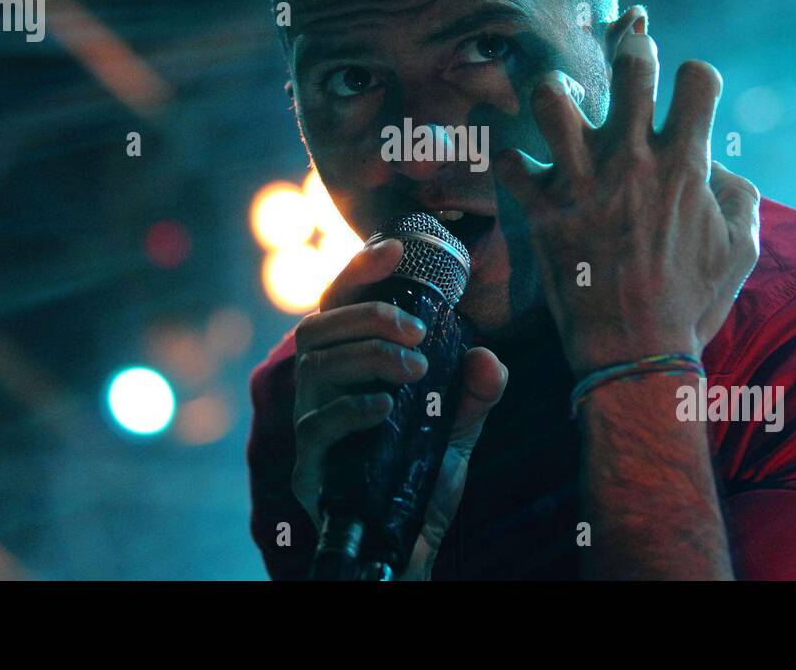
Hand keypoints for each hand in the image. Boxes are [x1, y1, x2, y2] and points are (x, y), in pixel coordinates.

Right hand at [290, 238, 508, 578]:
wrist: (406, 548)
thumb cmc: (420, 479)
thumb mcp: (456, 429)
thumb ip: (473, 392)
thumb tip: (487, 357)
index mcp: (347, 367)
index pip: (340, 304)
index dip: (360, 270)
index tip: (396, 248)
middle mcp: (319, 388)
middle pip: (321, 327)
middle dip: (369, 316)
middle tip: (417, 330)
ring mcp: (309, 426)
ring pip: (318, 367)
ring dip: (369, 357)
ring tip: (416, 370)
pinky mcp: (309, 465)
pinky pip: (319, 424)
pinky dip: (353, 408)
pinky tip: (386, 408)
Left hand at [495, 8, 759, 373]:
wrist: (635, 353)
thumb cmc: (692, 302)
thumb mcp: (742, 249)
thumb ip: (740, 195)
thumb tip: (718, 163)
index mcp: (685, 164)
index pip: (698, 79)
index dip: (697, 76)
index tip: (689, 93)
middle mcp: (632, 160)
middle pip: (631, 67)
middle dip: (631, 47)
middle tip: (626, 53)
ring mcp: (581, 181)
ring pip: (552, 98)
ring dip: (554, 92)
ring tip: (559, 102)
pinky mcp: (542, 209)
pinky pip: (509, 162)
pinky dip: (513, 163)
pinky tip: (525, 171)